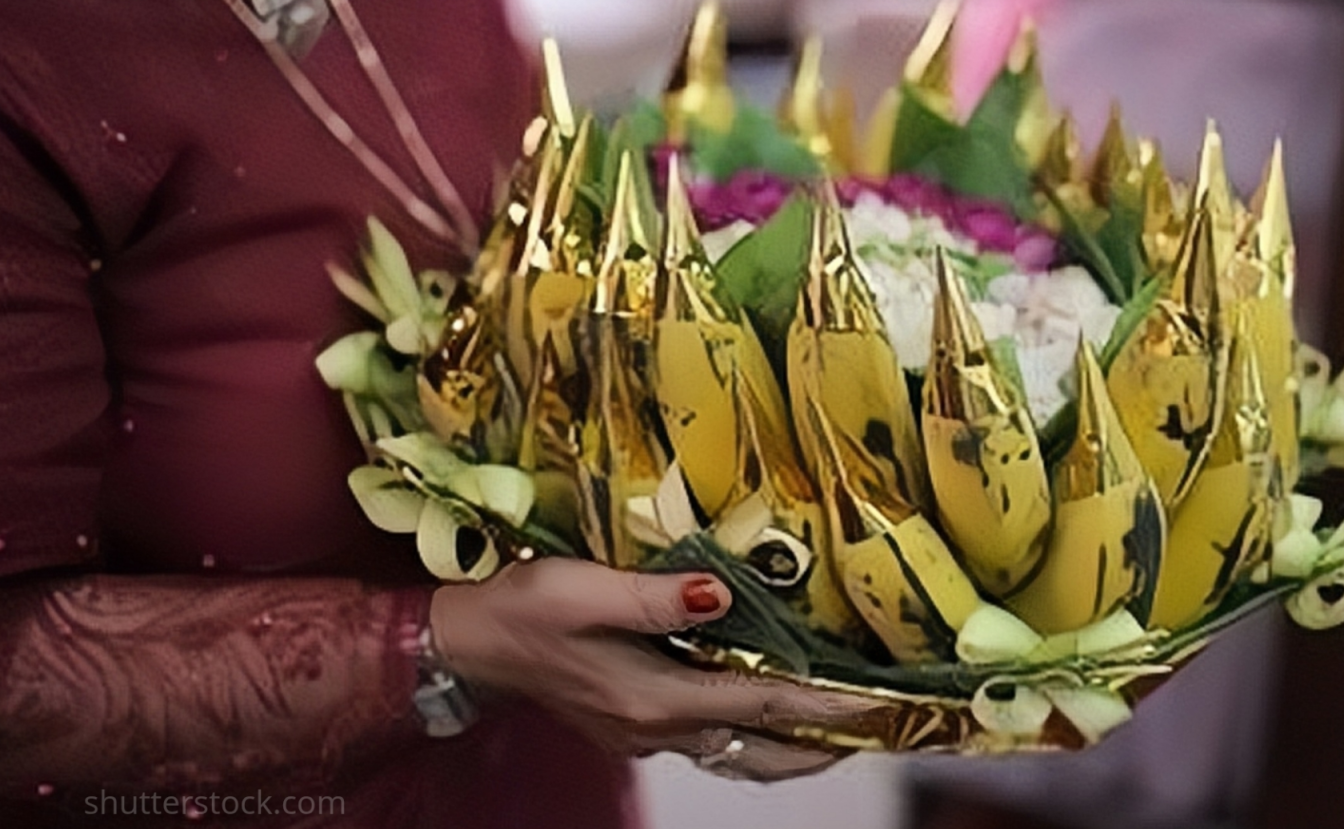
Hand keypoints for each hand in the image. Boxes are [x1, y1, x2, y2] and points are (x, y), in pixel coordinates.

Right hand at [429, 558, 866, 780]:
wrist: (467, 642)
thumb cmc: (522, 610)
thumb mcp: (584, 589)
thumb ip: (655, 597)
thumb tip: (721, 593)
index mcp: (656, 697)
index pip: (762, 702)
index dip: (824, 703)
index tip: (875, 703)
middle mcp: (659, 726)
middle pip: (762, 750)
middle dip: (822, 743)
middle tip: (876, 723)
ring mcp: (646, 734)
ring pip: (739, 754)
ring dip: (790, 746)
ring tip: (835, 726)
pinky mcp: (634, 726)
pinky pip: (712, 741)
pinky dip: (752, 733)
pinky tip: (764, 709)